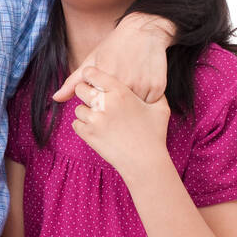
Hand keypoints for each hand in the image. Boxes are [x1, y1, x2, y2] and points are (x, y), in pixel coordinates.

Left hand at [54, 12, 170, 104]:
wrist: (145, 31)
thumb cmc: (114, 47)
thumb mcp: (92, 61)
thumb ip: (74, 82)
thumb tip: (56, 98)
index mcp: (103, 79)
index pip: (94, 103)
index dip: (97, 98)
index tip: (102, 89)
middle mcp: (122, 83)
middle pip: (113, 108)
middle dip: (112, 104)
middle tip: (116, 89)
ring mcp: (141, 86)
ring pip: (132, 108)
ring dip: (129, 105)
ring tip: (128, 90)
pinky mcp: (157, 88)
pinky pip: (148, 104)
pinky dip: (144, 101)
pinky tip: (141, 90)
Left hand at [69, 66, 171, 180]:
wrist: (145, 162)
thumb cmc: (155, 135)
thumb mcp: (159, 108)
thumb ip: (155, 92)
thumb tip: (151, 84)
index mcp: (121, 92)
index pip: (92, 74)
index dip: (90, 74)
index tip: (92, 78)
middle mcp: (105, 103)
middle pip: (80, 89)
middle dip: (85, 92)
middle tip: (93, 97)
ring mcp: (95, 119)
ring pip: (78, 108)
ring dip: (85, 111)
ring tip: (99, 116)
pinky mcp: (88, 135)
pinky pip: (76, 123)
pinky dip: (83, 125)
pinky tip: (95, 127)